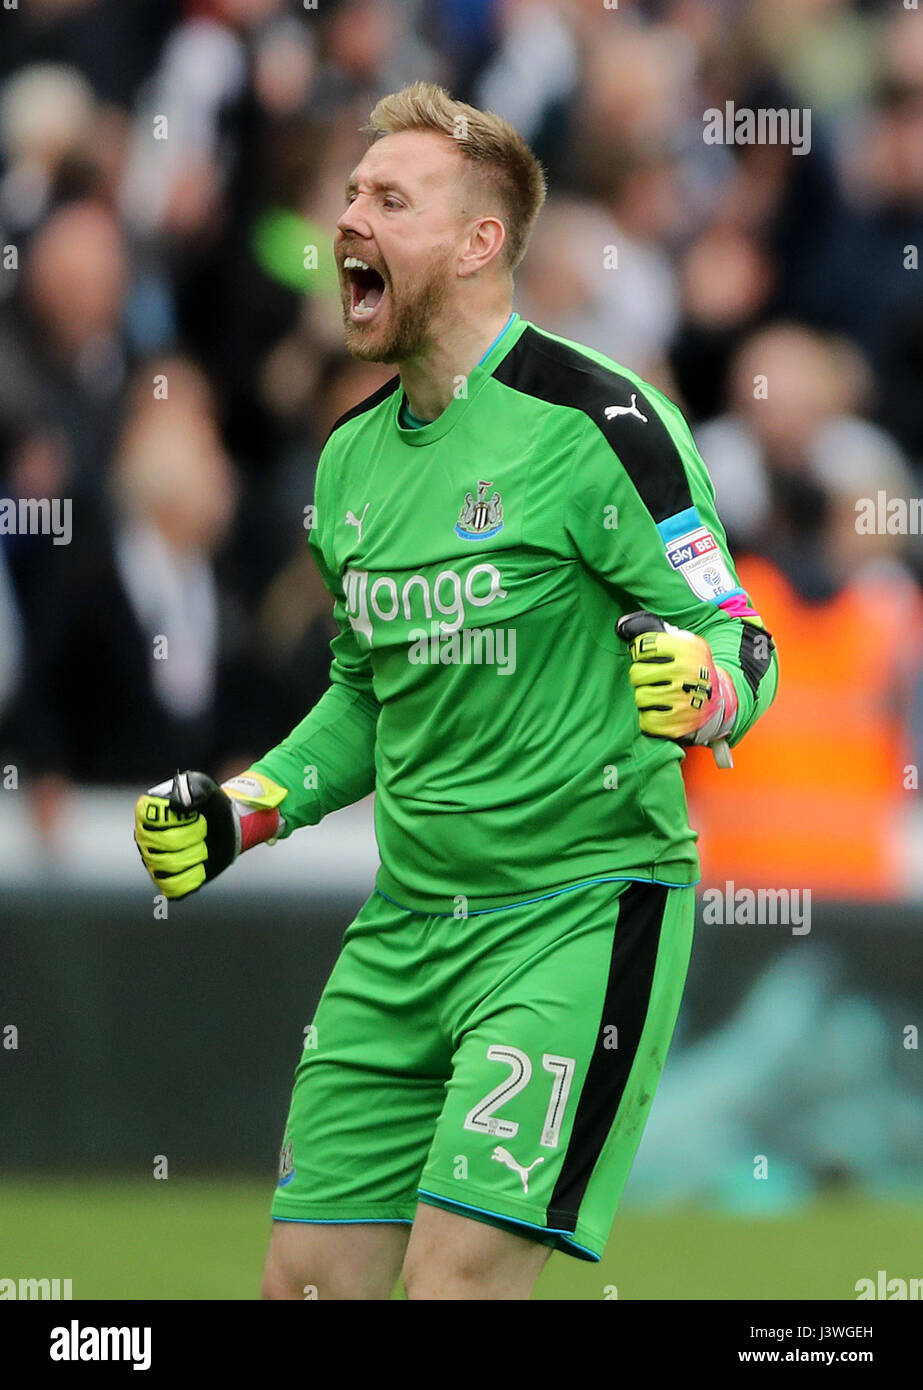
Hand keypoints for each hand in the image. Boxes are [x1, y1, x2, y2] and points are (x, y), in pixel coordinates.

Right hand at [134, 769, 286, 898]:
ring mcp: (155, 862)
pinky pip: (174, 888)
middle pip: (162, 846)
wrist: (228, 826)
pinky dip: (193, 877)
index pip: (148, 820)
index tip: (193, 812)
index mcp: (147, 814)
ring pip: (167, 868)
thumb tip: (180, 804)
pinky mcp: (169, 881)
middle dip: (191, 835)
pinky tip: (201, 866)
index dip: (177, 819)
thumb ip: (193, 787)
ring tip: (203, 845)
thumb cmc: (210, 804)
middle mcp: (145, 840)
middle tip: (203, 828)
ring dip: (195, 856)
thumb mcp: (205, 787)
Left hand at [617, 612, 736, 750]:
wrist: (718, 697)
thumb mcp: (686, 644)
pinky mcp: (682, 722)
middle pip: (638, 674)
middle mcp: (687, 672)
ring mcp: (685, 698)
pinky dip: (649, 718)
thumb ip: (660, 634)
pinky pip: (648, 720)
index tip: (645, 657)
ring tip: (654, 694)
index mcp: (687, 648)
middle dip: (639, 676)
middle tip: (648, 678)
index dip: (639, 652)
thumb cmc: (692, 667)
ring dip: (644, 697)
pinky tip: (657, 711)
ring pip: (641, 697)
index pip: (645, 646)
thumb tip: (624, 627)